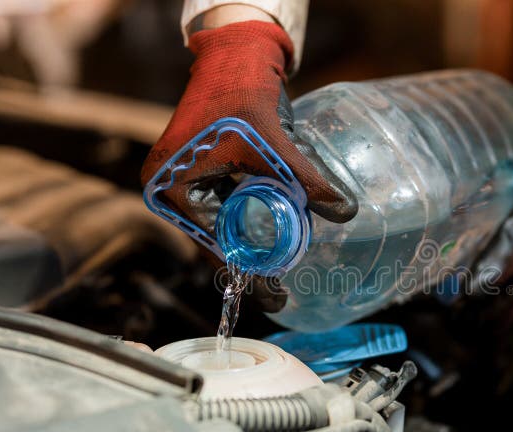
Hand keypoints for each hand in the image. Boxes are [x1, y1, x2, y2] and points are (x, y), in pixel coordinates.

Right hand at [141, 21, 357, 311]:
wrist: (236, 56)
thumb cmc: (243, 95)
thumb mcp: (276, 146)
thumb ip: (309, 180)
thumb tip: (345, 211)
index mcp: (172, 187)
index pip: (216, 242)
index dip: (250, 269)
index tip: (275, 293)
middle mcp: (167, 187)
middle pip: (216, 238)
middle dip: (250, 259)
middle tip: (281, 287)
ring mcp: (180, 178)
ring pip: (221, 224)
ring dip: (250, 240)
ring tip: (280, 267)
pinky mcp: (196, 170)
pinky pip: (222, 206)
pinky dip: (248, 218)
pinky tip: (271, 233)